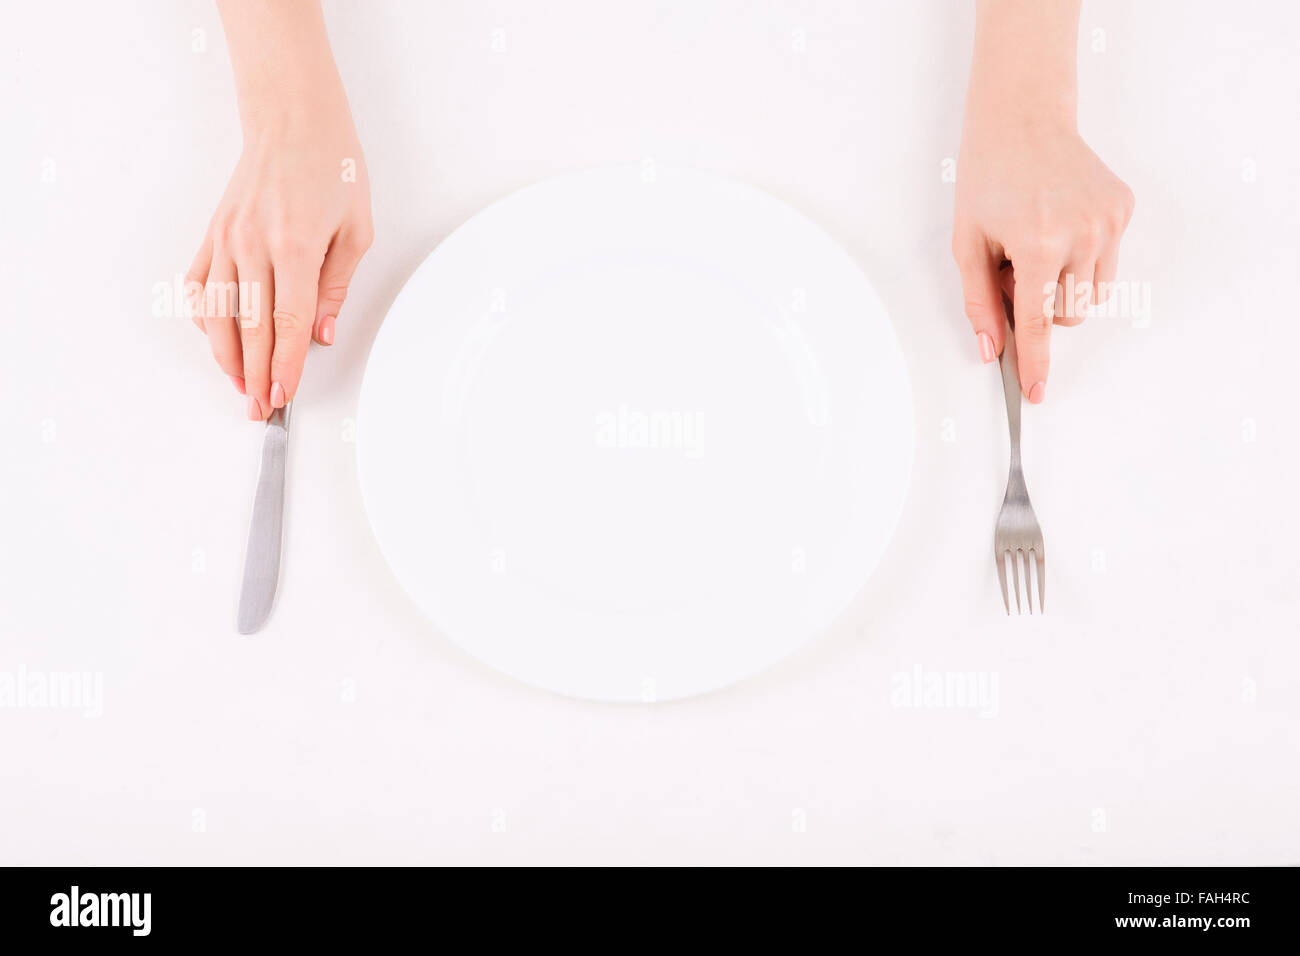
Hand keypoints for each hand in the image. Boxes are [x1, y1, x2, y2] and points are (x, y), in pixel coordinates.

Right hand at [187, 0, 371, 419]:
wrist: (292, 119)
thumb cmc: (332, 167)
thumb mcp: (357, 228)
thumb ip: (337, 285)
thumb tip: (320, 333)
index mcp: (294, 247)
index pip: (288, 324)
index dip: (286, 367)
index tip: (284, 396)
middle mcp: (253, 245)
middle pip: (251, 328)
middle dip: (256, 376)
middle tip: (260, 410)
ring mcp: (226, 239)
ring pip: (217, 313)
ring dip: (226, 357)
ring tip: (239, 387)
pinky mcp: (212, 233)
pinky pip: (199, 286)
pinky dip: (204, 319)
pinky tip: (217, 341)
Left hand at [952, 0, 1132, 403]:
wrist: (1022, 119)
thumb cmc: (988, 179)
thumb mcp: (967, 243)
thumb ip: (980, 302)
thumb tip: (990, 350)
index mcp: (1038, 243)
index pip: (1038, 322)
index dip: (1035, 362)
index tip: (1037, 392)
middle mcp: (1082, 234)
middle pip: (1068, 315)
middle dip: (1040, 305)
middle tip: (1014, 267)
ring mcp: (1109, 221)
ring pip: (1091, 295)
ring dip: (1063, 286)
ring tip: (1036, 246)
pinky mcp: (1124, 209)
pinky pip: (1106, 262)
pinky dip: (1081, 258)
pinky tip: (1059, 224)